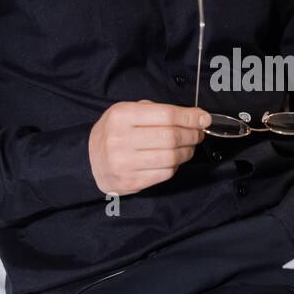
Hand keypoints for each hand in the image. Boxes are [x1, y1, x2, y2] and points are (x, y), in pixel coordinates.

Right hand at [89, 100, 211, 195]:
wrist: (89, 160)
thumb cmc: (116, 132)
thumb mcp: (129, 112)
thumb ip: (159, 111)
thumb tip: (197, 117)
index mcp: (122, 115)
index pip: (166, 115)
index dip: (190, 118)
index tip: (204, 119)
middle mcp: (121, 139)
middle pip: (171, 137)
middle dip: (192, 135)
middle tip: (198, 134)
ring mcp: (124, 163)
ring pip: (171, 158)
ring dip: (187, 152)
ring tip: (188, 147)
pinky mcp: (130, 181)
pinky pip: (165, 173)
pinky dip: (175, 166)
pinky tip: (173, 160)